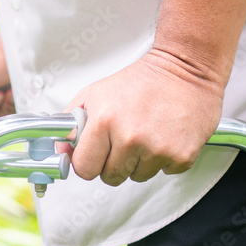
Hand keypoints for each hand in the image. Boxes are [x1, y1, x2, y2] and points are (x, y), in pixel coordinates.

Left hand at [63, 47, 224, 185]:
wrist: (186, 68)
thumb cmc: (139, 81)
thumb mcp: (95, 94)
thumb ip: (71, 125)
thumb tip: (59, 153)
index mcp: (105, 122)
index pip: (85, 169)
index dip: (89, 162)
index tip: (96, 153)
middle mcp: (131, 138)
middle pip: (111, 177)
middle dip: (115, 163)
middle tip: (126, 139)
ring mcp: (158, 149)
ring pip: (138, 177)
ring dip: (140, 162)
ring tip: (148, 133)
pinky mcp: (182, 155)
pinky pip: (164, 173)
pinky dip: (164, 159)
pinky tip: (166, 136)